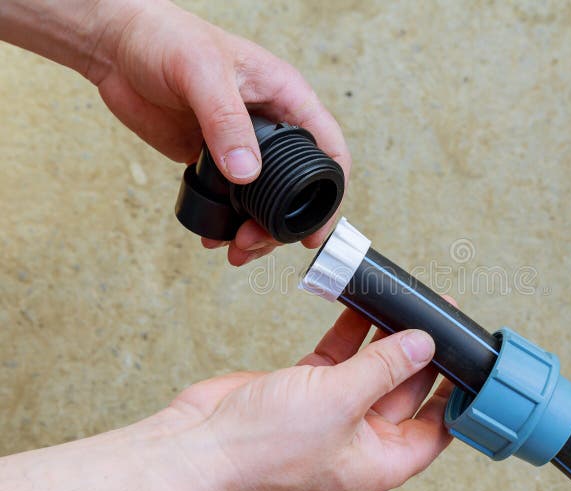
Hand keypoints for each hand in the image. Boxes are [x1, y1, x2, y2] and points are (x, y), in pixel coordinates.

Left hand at [94, 1, 350, 263]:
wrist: (116, 46)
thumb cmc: (166, 37)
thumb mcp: (202, 73)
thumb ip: (227, 122)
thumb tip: (246, 173)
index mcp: (286, 97)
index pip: (328, 148)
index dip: (331, 193)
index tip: (316, 228)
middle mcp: (271, 124)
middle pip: (298, 186)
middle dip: (283, 223)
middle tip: (257, 242)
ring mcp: (242, 144)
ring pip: (265, 198)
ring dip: (256, 229)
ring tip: (237, 249)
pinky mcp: (213, 157)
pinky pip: (231, 197)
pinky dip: (226, 221)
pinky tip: (214, 234)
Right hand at [167, 308, 452, 490]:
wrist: (198, 446)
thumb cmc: (263, 447)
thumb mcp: (339, 401)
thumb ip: (385, 369)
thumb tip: (424, 344)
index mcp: (379, 460)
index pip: (435, 429)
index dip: (456, 397)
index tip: (469, 363)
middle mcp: (359, 439)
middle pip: (406, 391)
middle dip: (423, 355)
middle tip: (439, 318)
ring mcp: (332, 414)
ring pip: (373, 370)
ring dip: (388, 338)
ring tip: (407, 304)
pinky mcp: (306, 390)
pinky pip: (340, 358)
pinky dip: (351, 333)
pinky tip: (364, 307)